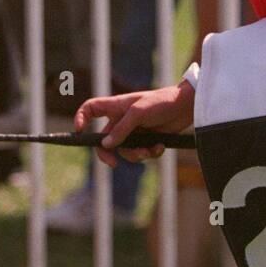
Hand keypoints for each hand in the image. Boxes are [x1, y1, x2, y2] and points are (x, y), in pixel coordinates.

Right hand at [74, 82, 195, 167]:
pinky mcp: (147, 139)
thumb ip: (122, 129)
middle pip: (104, 140)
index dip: (81, 118)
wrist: (187, 107)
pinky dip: (150, 153)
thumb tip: (106, 145)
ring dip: (136, 154)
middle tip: (114, 164)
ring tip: (150, 150)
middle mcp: (122, 120)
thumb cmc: (162, 102)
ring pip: (125, 151)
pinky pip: (141, 153)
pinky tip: (160, 147)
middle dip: (109, 154)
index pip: (90, 109)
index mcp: (116, 107)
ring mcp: (134, 131)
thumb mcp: (139, 113)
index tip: (78, 132)